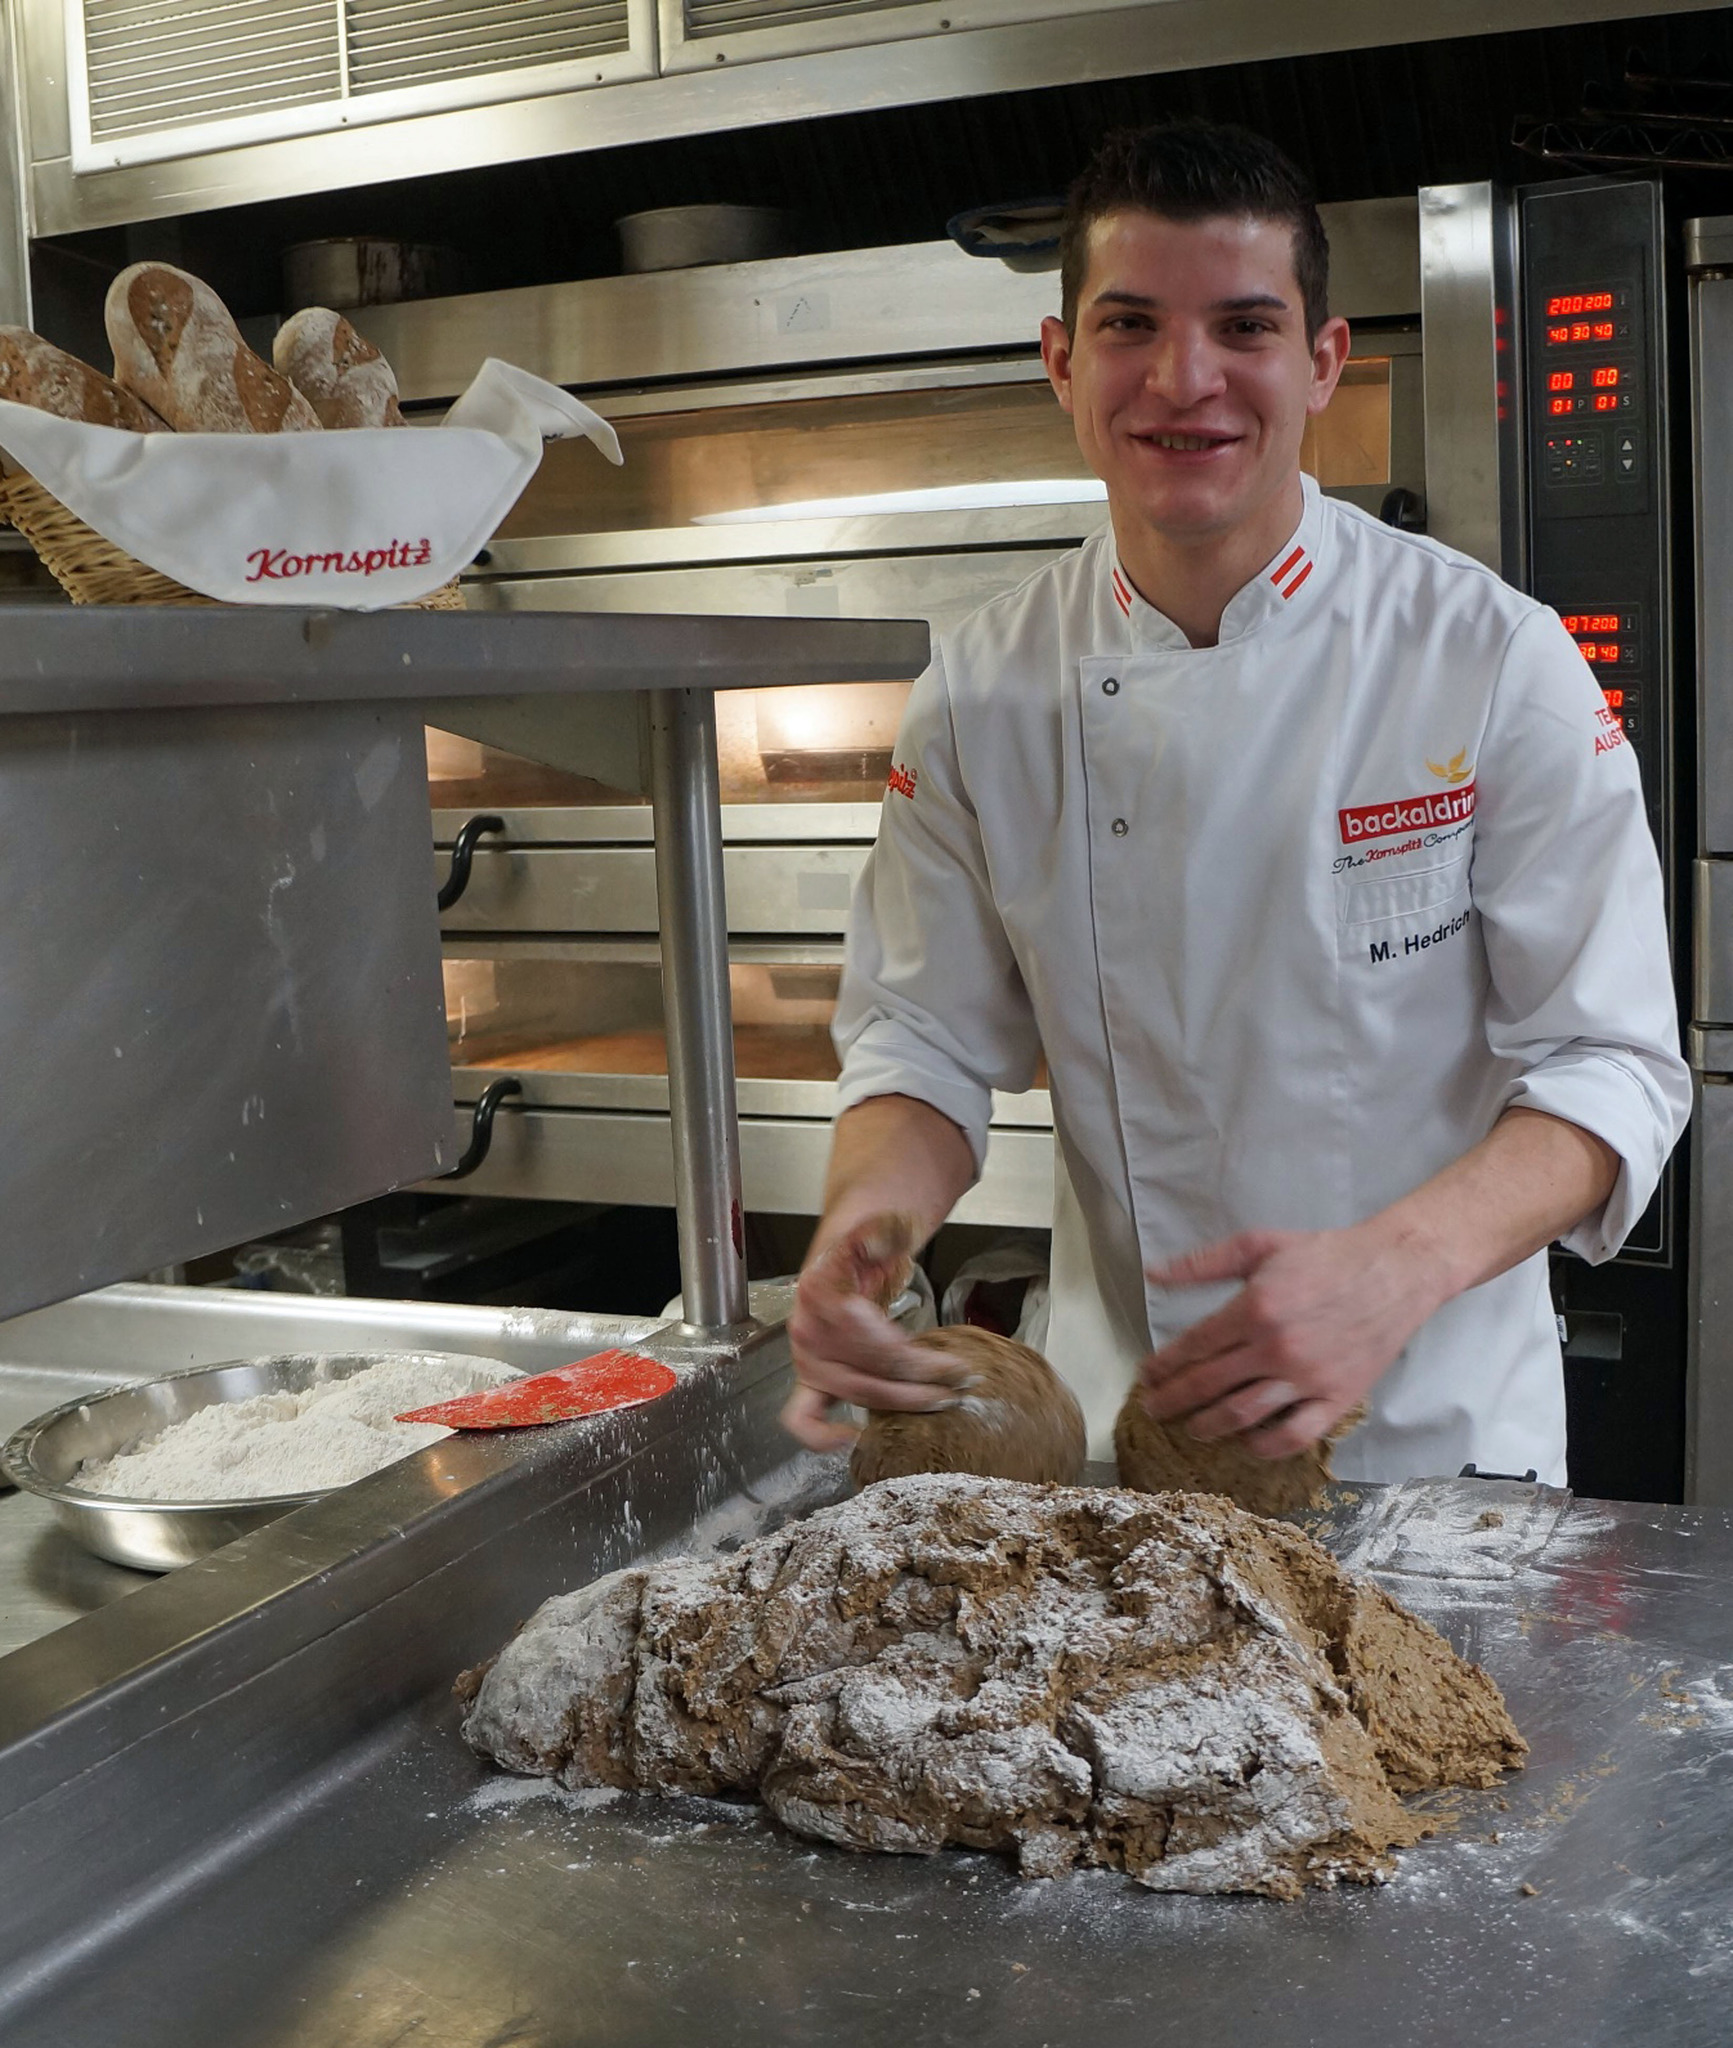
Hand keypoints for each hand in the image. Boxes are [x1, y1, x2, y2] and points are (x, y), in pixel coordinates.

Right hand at [781, 1213, 965, 1451]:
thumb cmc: (866, 1248)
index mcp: (822, 1296)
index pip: (879, 1346)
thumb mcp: (878, 1230)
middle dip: (920, 1388)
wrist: (846, 1256)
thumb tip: (884, 1241)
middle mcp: (808, 1332)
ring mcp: (806, 1361)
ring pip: (856, 1395)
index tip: (958, 1367)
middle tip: (960, 1389)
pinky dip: (821, 1437)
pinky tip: (853, 1439)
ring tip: (938, 1402)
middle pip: (871, 1376)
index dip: (922, 1364)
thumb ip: (882, 1232)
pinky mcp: (809, 1380)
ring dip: (898, 1405)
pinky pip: (803, 1418)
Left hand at [1137, 1224, 1448, 1458]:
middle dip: (1173, 1400)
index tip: (1146, 1376)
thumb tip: (1154, 1272)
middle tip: (1153, 1409)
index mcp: (1254, 1308)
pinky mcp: (1337, 1398)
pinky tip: (1247, 1443)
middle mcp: (1276, 1348)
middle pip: (1209, 1385)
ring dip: (1209, 1426)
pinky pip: (1294, 1435)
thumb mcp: (1259, 1245)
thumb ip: (1203, 1263)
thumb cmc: (1325, 1254)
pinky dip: (1265, 1446)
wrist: (1395, 1270)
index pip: (1194, 1347)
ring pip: (1244, 1415)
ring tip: (1192, 1428)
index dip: (1164, 1365)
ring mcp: (1307, 1377)